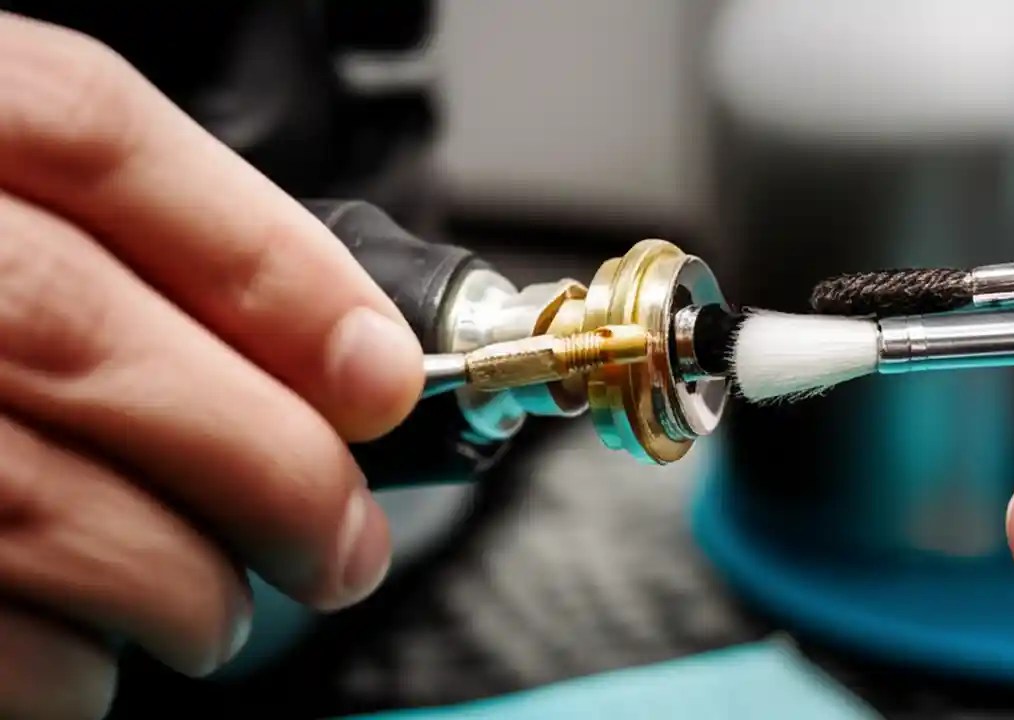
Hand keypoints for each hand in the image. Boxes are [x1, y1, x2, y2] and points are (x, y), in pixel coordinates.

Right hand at [0, 12, 424, 718]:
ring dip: (180, 584)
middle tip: (344, 544)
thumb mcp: (15, 207)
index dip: (270, 267)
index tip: (382, 376)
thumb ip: (142, 247)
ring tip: (216, 610)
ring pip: (26, 496)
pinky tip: (95, 654)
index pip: (98, 141)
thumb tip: (343, 361)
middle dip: (267, 464)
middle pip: (79, 333)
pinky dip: (67, 667)